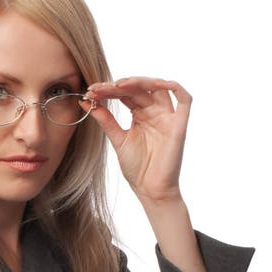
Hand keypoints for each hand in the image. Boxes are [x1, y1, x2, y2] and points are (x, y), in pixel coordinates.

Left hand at [83, 77, 191, 202]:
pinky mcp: (179, 125)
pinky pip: (184, 100)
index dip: (109, 89)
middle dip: (118, 85)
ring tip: (118, 85)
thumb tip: (86, 101)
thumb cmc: (137, 169)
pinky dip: (175, 87)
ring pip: (159, 87)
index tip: (91, 91)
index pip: (126, 93)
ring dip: (140, 82)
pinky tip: (157, 83)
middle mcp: (155, 112)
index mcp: (141, 115)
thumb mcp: (118, 140)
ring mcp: (168, 117)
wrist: (150, 190)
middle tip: (99, 88)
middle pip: (140, 88)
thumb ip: (106, 120)